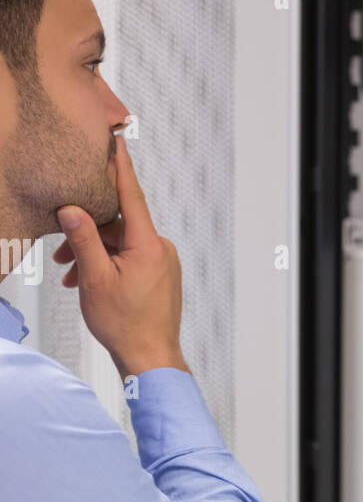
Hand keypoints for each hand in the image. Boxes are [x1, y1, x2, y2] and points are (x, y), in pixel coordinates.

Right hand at [53, 133, 189, 379]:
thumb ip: (83, 240)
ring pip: (120, 244)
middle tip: (61, 252)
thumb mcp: (95, 279)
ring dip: (93, 254)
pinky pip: (130, 259)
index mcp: (148, 244)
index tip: (117, 142)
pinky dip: (107, 265)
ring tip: (69, 274)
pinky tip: (86, 282)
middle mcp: (160, 249)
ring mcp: (162, 263)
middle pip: (119, 225)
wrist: (150, 359)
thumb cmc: (125, 324)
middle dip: (87, 234)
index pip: (132, 195)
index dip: (120, 168)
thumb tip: (71, 209)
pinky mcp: (160, 276)